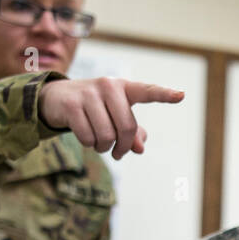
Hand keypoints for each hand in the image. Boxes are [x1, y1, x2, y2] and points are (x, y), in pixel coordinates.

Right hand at [38, 78, 183, 158]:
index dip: (165, 94)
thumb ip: (133, 133)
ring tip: (99, 143)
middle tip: (118, 153)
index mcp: (124, 88)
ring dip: (104, 148)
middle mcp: (108, 86)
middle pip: (126, 127)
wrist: (57, 97)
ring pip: (106, 136)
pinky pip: (88, 138)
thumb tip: (139, 148)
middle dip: (123, 146)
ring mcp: (89, 94)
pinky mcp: (72, 105)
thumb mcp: (115, 116)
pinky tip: (86, 138)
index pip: (147, 91)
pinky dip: (89, 145)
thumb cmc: (95, 109)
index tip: (181, 95)